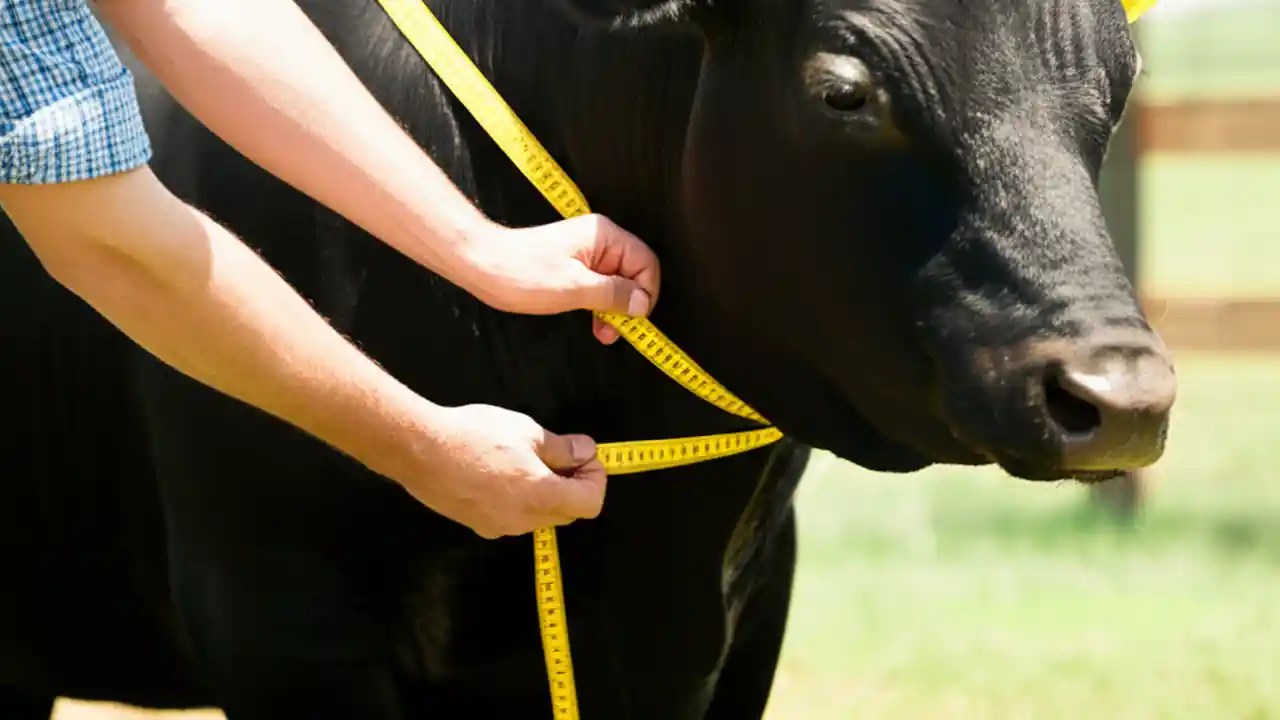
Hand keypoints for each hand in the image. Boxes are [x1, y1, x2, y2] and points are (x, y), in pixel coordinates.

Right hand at [400, 403, 606, 538]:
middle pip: (567, 513)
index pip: (590, 504)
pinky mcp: (477, 525)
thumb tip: (586, 452)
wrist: (419, 450)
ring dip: (546, 493)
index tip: (585, 457)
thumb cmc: (476, 435)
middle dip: (572, 485)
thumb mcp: (526, 432)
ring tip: (526, 460)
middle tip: (560, 454)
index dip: (595, 479)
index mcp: (542, 497)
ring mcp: (498, 528)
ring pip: (539, 516)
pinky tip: (500, 473)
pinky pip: (512, 517)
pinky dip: (520, 499)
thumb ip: (561, 448)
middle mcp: (523, 521)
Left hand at [459, 214, 660, 343]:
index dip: (646, 292)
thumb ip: (613, 294)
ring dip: (614, 309)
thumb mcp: (574, 288)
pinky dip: (600, 305)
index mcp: (604, 237)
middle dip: (629, 304)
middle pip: (634, 273)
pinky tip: (593, 321)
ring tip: (604, 332)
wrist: (481, 264)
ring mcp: (586, 253)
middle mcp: (599, 241)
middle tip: (617, 331)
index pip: (646, 262)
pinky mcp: (573, 266)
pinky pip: (599, 285)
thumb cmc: (522, 272)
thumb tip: (642, 303)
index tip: (635, 318)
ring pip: (617, 283)